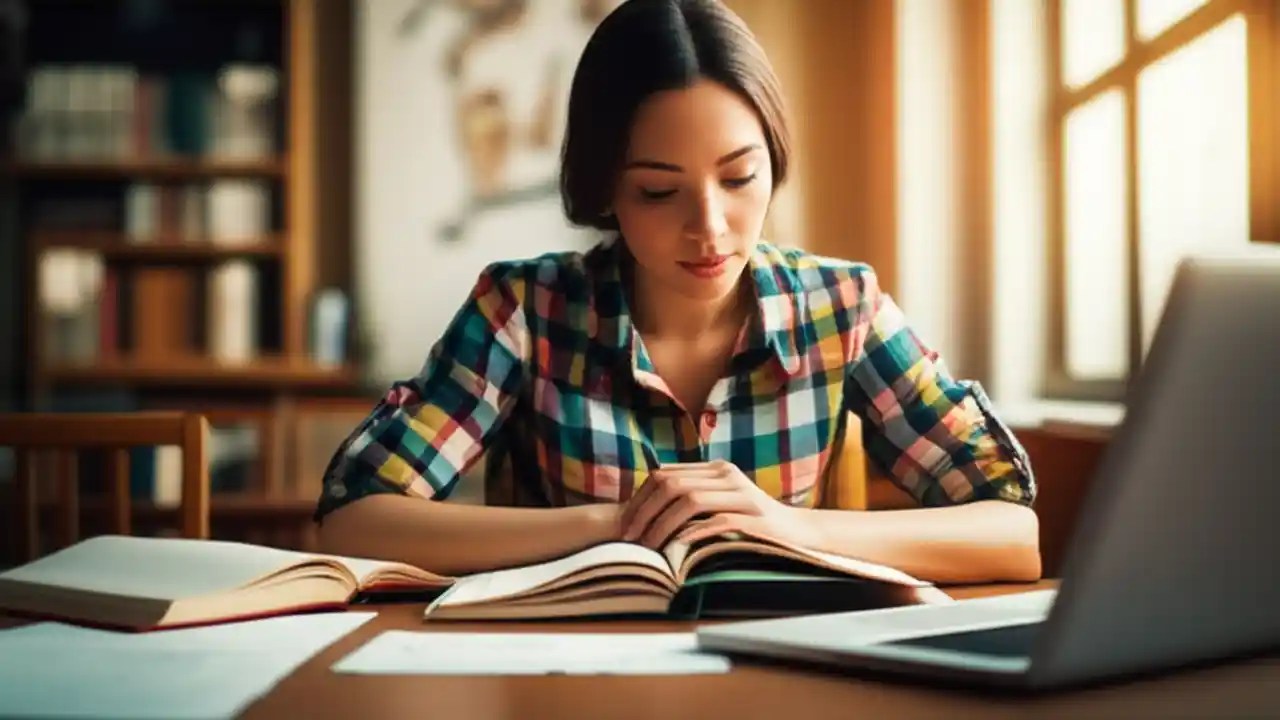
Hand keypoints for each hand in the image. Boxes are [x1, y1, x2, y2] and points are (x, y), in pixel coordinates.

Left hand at [619, 459, 823, 549]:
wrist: (798, 534)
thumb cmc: (753, 525)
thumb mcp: (720, 505)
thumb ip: (692, 500)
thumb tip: (645, 511)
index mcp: (715, 469)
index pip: (665, 475)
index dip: (639, 499)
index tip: (625, 525)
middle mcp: (727, 475)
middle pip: (672, 485)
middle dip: (644, 512)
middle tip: (629, 538)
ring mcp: (742, 494)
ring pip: (690, 501)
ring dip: (662, 525)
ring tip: (647, 548)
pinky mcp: (755, 517)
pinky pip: (717, 521)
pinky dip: (693, 534)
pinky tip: (677, 549)